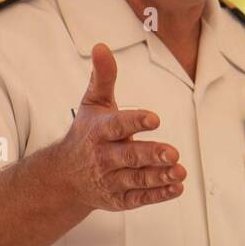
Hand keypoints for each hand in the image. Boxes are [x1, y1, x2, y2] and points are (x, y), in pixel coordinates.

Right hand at [56, 42, 186, 211]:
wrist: (65, 177)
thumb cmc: (86, 134)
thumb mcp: (92, 103)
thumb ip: (103, 77)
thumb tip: (101, 46)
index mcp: (100, 131)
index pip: (118, 125)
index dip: (136, 122)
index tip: (155, 119)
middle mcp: (105, 157)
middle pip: (131, 156)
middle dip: (152, 155)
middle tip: (173, 153)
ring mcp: (112, 180)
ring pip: (138, 179)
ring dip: (160, 177)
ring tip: (179, 171)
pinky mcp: (120, 199)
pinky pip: (140, 198)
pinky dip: (159, 194)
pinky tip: (176, 187)